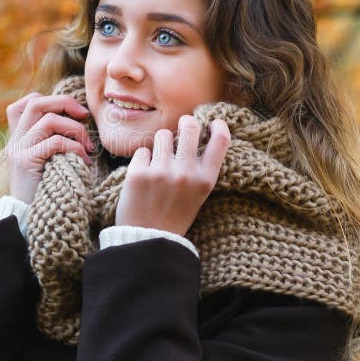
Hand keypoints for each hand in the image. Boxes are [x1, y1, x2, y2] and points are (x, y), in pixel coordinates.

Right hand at [5, 92, 94, 203]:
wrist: (28, 221)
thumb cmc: (46, 192)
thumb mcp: (48, 163)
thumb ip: (54, 143)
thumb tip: (80, 123)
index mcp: (19, 138)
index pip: (25, 103)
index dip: (50, 100)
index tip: (73, 112)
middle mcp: (15, 141)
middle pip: (36, 103)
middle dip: (65, 103)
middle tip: (84, 116)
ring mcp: (18, 150)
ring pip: (48, 120)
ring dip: (75, 129)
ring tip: (88, 148)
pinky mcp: (25, 161)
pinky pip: (56, 142)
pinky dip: (75, 148)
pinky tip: (83, 162)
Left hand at [115, 115, 230, 234]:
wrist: (148, 238)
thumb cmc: (174, 214)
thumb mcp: (198, 194)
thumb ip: (200, 167)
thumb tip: (199, 132)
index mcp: (205, 180)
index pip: (221, 140)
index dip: (218, 125)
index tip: (212, 122)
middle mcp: (186, 174)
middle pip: (190, 126)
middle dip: (185, 122)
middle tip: (183, 126)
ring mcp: (161, 172)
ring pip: (162, 135)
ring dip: (161, 143)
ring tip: (159, 161)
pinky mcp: (138, 174)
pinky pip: (142, 151)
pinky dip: (142, 160)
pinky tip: (144, 177)